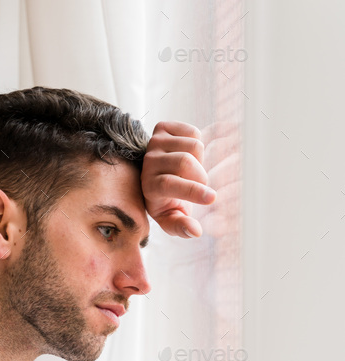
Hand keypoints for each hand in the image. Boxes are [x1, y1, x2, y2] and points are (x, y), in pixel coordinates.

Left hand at [141, 121, 216, 237]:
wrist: (156, 175)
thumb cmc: (166, 201)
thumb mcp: (171, 218)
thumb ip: (182, 227)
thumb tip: (196, 231)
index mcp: (149, 186)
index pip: (170, 184)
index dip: (192, 191)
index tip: (212, 198)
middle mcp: (148, 162)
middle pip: (185, 162)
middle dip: (201, 176)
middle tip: (200, 184)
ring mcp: (154, 142)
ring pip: (193, 145)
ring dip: (200, 160)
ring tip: (190, 170)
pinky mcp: (162, 128)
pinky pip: (193, 132)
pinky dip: (197, 145)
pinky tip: (187, 154)